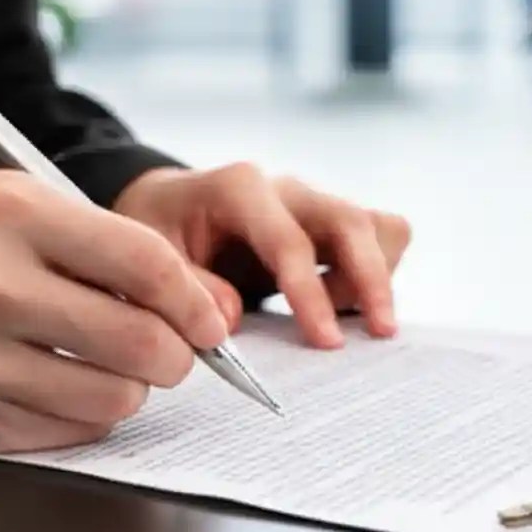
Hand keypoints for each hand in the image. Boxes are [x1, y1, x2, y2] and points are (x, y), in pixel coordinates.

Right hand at [0, 172, 227, 454]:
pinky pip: (71, 432)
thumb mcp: (13, 212)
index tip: (210, 320)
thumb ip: (105, 246)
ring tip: (107, 365)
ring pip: (115, 398)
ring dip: (131, 388)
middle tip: (171, 351)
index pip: (145, 264)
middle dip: (177, 356)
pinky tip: (59, 385)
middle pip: (143, 342)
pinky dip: (85, 415)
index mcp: (14, 214)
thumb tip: (198, 302)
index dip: (195, 301)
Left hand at [113, 165, 411, 348]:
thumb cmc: (159, 232)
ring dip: (374, 277)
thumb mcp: (149, 258)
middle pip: (353, 223)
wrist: (169, 207)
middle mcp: (288, 189)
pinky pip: (382, 236)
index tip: (327, 343)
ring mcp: (316, 202)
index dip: (312, 295)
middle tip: (379, 334)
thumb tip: (231, 320)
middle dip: (371, 280)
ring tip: (343, 317)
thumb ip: (188, 287)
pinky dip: (377, 272)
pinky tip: (343, 304)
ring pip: (379, 227)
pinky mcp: (333, 221)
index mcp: (241, 188)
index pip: (290, 242)